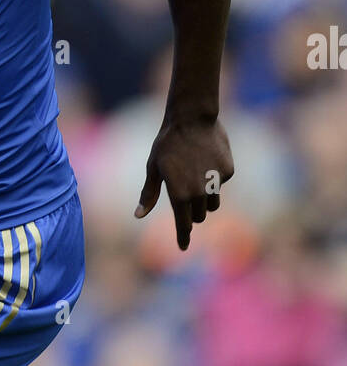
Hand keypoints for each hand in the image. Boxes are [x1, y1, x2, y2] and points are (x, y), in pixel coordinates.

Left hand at [135, 117, 233, 250]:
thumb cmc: (166, 143)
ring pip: (212, 203)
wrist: (192, 117)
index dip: (182, 237)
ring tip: (195, 175)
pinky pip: (221, 183)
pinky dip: (214, 177)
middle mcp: (199, 193)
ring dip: (205, 198)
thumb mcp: (153, 168)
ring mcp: (216, 183)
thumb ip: (149, 194)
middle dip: (192, 212)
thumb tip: (138, 215)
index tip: (183, 248)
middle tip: (184, 193)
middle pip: (199, 216)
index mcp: (178, 195)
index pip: (183, 225)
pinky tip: (206, 158)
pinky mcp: (228, 171)